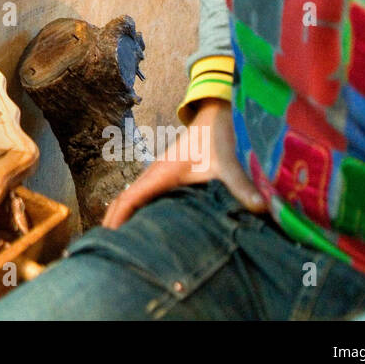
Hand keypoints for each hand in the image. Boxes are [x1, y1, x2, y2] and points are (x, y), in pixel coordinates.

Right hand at [101, 99, 265, 228]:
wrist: (213, 116)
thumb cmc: (216, 138)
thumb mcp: (228, 162)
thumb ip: (241, 186)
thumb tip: (260, 208)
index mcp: (162, 174)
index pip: (131, 198)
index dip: (118, 218)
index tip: (110, 238)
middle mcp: (154, 174)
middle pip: (124, 200)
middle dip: (112, 222)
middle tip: (104, 248)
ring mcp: (156, 174)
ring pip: (130, 197)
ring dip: (120, 215)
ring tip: (115, 241)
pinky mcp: (164, 175)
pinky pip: (139, 194)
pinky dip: (131, 209)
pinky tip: (137, 223)